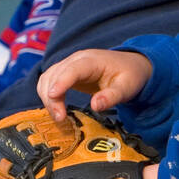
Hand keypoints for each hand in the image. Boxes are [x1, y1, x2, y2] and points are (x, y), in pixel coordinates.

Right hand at [35, 48, 153, 121]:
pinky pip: (49, 81)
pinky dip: (47, 95)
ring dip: (47, 97)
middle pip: (55, 74)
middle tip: (60, 119)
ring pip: (48, 78)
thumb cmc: (130, 76)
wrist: (131, 65)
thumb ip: (112, 97)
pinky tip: (55, 109)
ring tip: (58, 117)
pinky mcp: (66, 72)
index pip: (72, 70)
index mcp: (92, 60)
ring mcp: (69, 64)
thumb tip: (95, 106)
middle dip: (52, 97)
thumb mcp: (127, 88)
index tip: (53, 97)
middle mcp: (77, 59)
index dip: (61, 82)